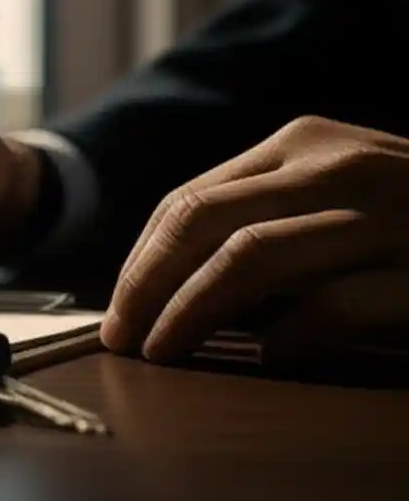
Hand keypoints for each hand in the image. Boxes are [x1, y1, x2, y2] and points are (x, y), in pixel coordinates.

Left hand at [102, 115, 408, 363]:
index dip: (139, 261)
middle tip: (120, 338)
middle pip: (201, 222)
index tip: (117, 311)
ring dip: (190, 313)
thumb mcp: (337, 194)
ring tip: (163, 354)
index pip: (188, 200)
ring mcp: (382, 212)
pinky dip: (288, 336)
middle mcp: (335, 165)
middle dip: (144, 286)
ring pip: (248, 259)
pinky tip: (270, 357)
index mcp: (302, 143)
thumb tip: (164, 284)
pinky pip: (332, 305)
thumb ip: (266, 216)